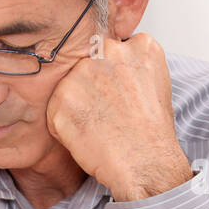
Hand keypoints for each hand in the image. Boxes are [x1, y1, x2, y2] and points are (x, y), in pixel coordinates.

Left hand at [44, 33, 191, 201]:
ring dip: (76, 108)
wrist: (145, 162)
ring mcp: (84, 72)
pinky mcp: (62, 97)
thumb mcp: (154, 84)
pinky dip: (64, 128)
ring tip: (100, 127)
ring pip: (68, 88)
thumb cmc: (151, 133)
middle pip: (86, 66)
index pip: (109, 51)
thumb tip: (110, 67)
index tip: (118, 95)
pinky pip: (54, 112)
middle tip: (107, 114)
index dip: (110, 77)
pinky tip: (87, 137)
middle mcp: (109, 51)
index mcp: (139, 46)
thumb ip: (130, 66)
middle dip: (91, 89)